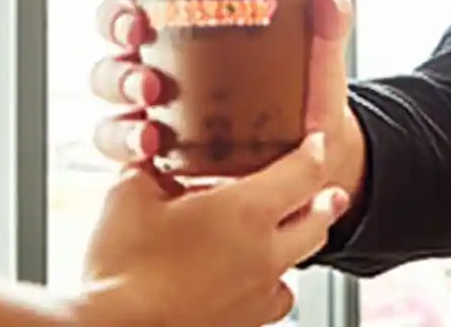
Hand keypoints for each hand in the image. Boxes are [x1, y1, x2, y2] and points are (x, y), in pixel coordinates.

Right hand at [76, 139, 347, 325]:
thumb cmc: (120, 265)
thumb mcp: (130, 195)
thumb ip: (152, 168)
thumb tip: (152, 152)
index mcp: (246, 211)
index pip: (304, 172)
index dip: (315, 152)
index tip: (318, 141)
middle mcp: (266, 254)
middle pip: (318, 221)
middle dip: (325, 200)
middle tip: (330, 192)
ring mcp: (258, 295)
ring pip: (300, 263)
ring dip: (300, 243)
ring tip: (292, 234)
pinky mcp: (245, 324)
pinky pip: (275, 299)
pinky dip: (272, 283)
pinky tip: (254, 277)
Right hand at [89, 0, 368, 211]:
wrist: (313, 170)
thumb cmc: (304, 110)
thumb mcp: (316, 75)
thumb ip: (323, 36)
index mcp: (188, 44)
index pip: (135, 19)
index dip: (120, 16)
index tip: (138, 23)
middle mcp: (162, 81)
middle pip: (112, 68)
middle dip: (120, 74)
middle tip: (148, 84)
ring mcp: (156, 125)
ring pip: (112, 118)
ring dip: (122, 125)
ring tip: (151, 136)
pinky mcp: (158, 168)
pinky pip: (124, 162)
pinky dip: (131, 157)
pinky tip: (153, 161)